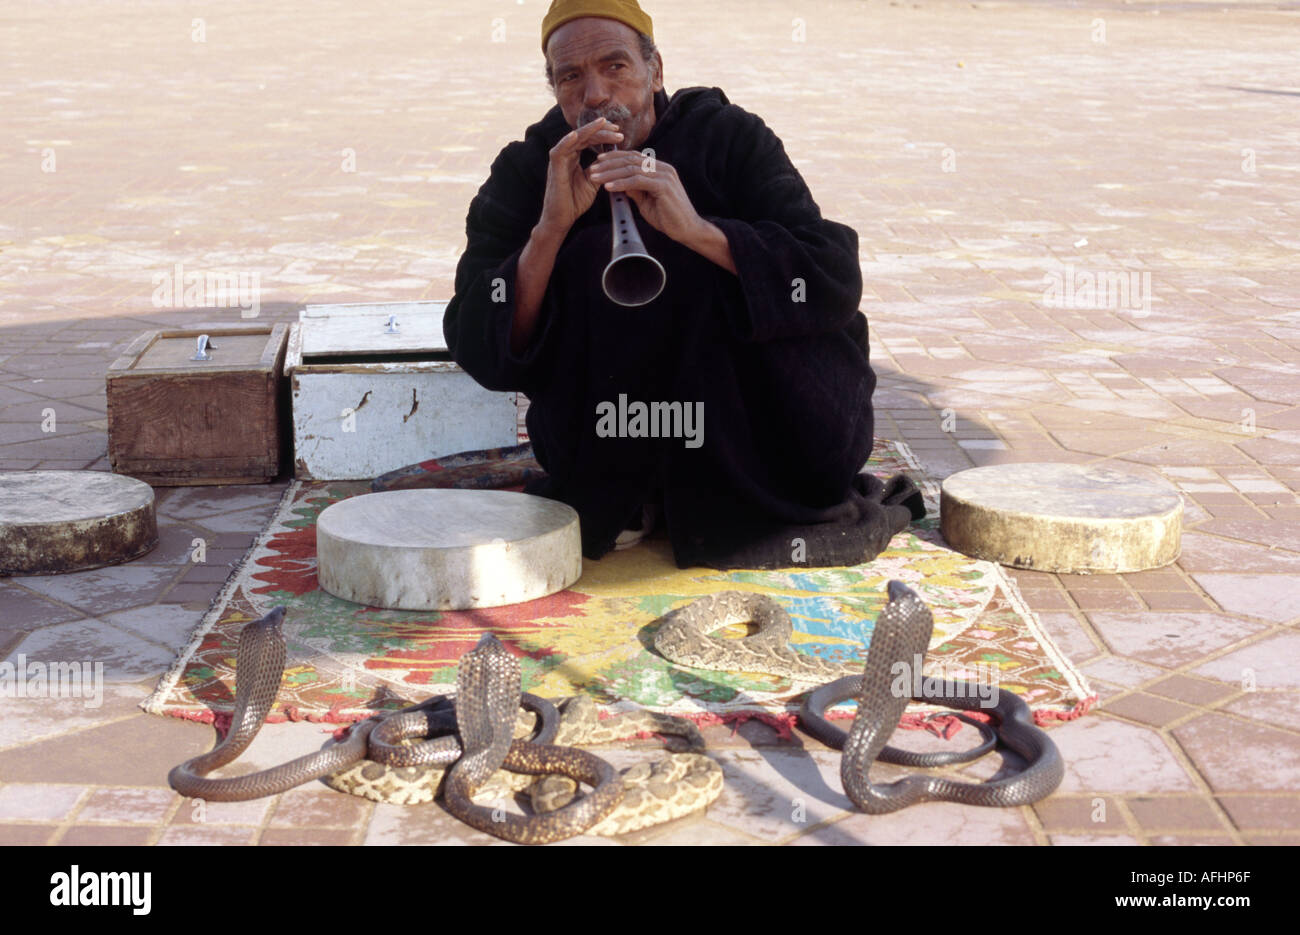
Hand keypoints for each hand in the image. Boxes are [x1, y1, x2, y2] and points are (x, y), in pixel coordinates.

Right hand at [538, 118, 623, 237]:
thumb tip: (613, 160)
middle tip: (616, 127)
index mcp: (574, 157)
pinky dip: (566, 142)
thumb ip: (600, 169)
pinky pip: (559, 151)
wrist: (562, 219)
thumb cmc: (575, 202)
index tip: (619, 132)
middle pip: (583, 135)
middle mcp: (565, 155)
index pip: (588, 139)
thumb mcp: (593, 182)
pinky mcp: (554, 169)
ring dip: (588, 131)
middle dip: (599, 129)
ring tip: (603, 124)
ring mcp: (559, 161)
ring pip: (573, 138)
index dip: (603, 134)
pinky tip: (576, 135)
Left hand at [587, 151, 704, 245]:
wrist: (687, 229)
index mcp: (660, 169)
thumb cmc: (668, 216)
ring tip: (595, 178)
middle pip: (631, 159)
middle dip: (609, 164)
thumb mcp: (646, 200)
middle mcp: (662, 168)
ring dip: (610, 173)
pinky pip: (637, 181)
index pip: (634, 157)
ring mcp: (664, 175)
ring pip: (631, 169)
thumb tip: (619, 184)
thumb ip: (634, 189)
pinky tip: (608, 187)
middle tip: (592, 168)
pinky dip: (621, 183)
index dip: (615, 158)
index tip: (598, 162)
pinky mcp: (663, 185)